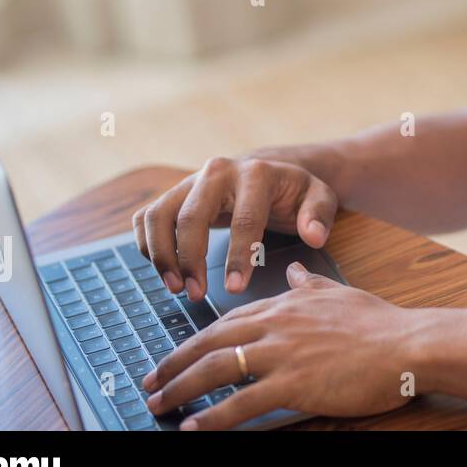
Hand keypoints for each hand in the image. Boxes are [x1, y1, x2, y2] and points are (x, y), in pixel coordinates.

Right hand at [132, 153, 339, 300]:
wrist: (268, 172)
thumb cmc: (293, 192)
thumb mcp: (318, 197)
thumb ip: (319, 214)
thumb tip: (314, 236)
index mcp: (256, 173)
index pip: (244, 218)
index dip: (239, 256)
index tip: (235, 288)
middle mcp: (218, 172)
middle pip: (191, 216)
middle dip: (190, 259)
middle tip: (196, 295)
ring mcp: (190, 181)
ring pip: (160, 215)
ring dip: (161, 255)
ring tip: (175, 288)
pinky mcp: (173, 193)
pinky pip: (147, 218)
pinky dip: (148, 245)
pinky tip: (164, 270)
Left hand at [141, 262, 415, 428]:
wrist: (407, 343)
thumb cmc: (379, 324)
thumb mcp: (340, 292)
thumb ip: (310, 284)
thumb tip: (295, 269)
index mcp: (285, 304)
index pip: (227, 321)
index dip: (196, 339)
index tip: (176, 354)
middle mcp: (276, 325)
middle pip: (210, 343)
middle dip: (173, 363)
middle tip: (149, 382)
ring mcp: (282, 354)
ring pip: (217, 370)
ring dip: (181, 388)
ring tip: (158, 406)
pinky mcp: (293, 383)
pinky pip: (241, 402)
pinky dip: (212, 416)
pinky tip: (192, 426)